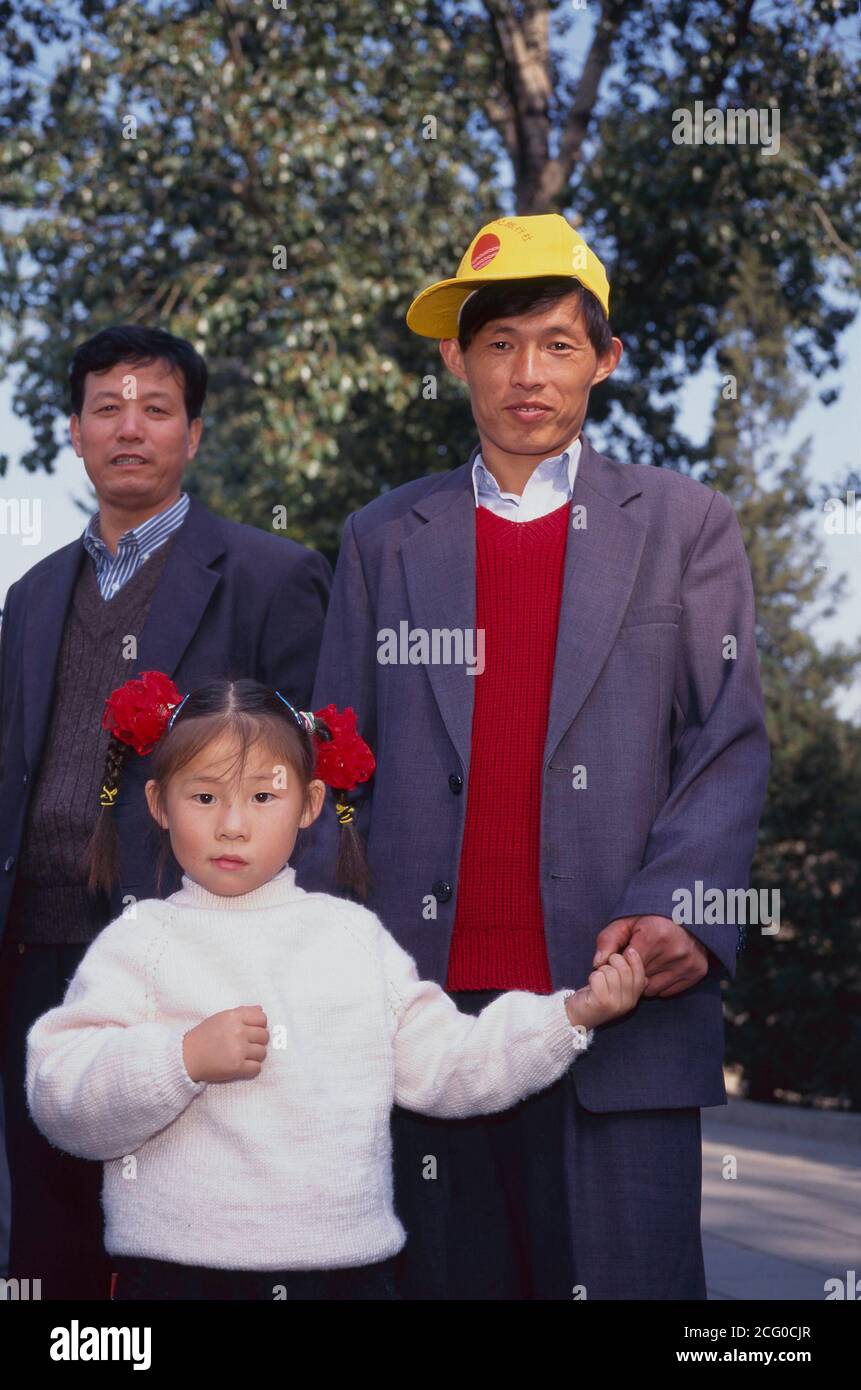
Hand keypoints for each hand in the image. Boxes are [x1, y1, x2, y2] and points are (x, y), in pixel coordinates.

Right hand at [182, 1005, 269, 1082]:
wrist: (186, 1057)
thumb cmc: (203, 1036)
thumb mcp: (220, 1018)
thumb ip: (241, 1012)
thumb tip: (261, 1009)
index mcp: (233, 1017)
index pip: (262, 1018)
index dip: (259, 1025)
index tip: (252, 1031)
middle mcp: (237, 1032)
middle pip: (264, 1036)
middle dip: (258, 1041)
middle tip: (247, 1045)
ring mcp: (238, 1050)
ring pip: (262, 1053)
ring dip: (255, 1056)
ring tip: (243, 1056)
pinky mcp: (236, 1067)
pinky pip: (257, 1068)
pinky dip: (251, 1069)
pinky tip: (242, 1066)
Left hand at [564, 948, 645, 1028]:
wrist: (576, 1016)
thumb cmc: (595, 995)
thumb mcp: (615, 987)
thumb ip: (626, 975)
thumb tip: (633, 954)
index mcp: (633, 998)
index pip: (641, 976)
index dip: (636, 961)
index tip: (630, 950)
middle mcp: (628, 1003)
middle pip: (625, 970)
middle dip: (614, 961)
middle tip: (605, 966)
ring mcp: (615, 1003)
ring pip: (610, 972)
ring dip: (601, 971)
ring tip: (598, 980)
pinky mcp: (601, 1002)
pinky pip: (598, 977)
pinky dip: (593, 977)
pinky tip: (591, 985)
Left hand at [593, 915, 708, 996]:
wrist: (690, 913)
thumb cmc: (652, 917)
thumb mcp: (627, 921)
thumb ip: (608, 940)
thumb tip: (597, 964)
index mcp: (655, 936)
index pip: (626, 965)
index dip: (621, 962)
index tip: (623, 955)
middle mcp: (674, 952)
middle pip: (639, 978)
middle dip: (632, 971)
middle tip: (637, 958)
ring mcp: (688, 963)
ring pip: (652, 989)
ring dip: (646, 980)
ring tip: (650, 962)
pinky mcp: (697, 972)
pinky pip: (668, 991)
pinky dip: (661, 983)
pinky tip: (662, 967)